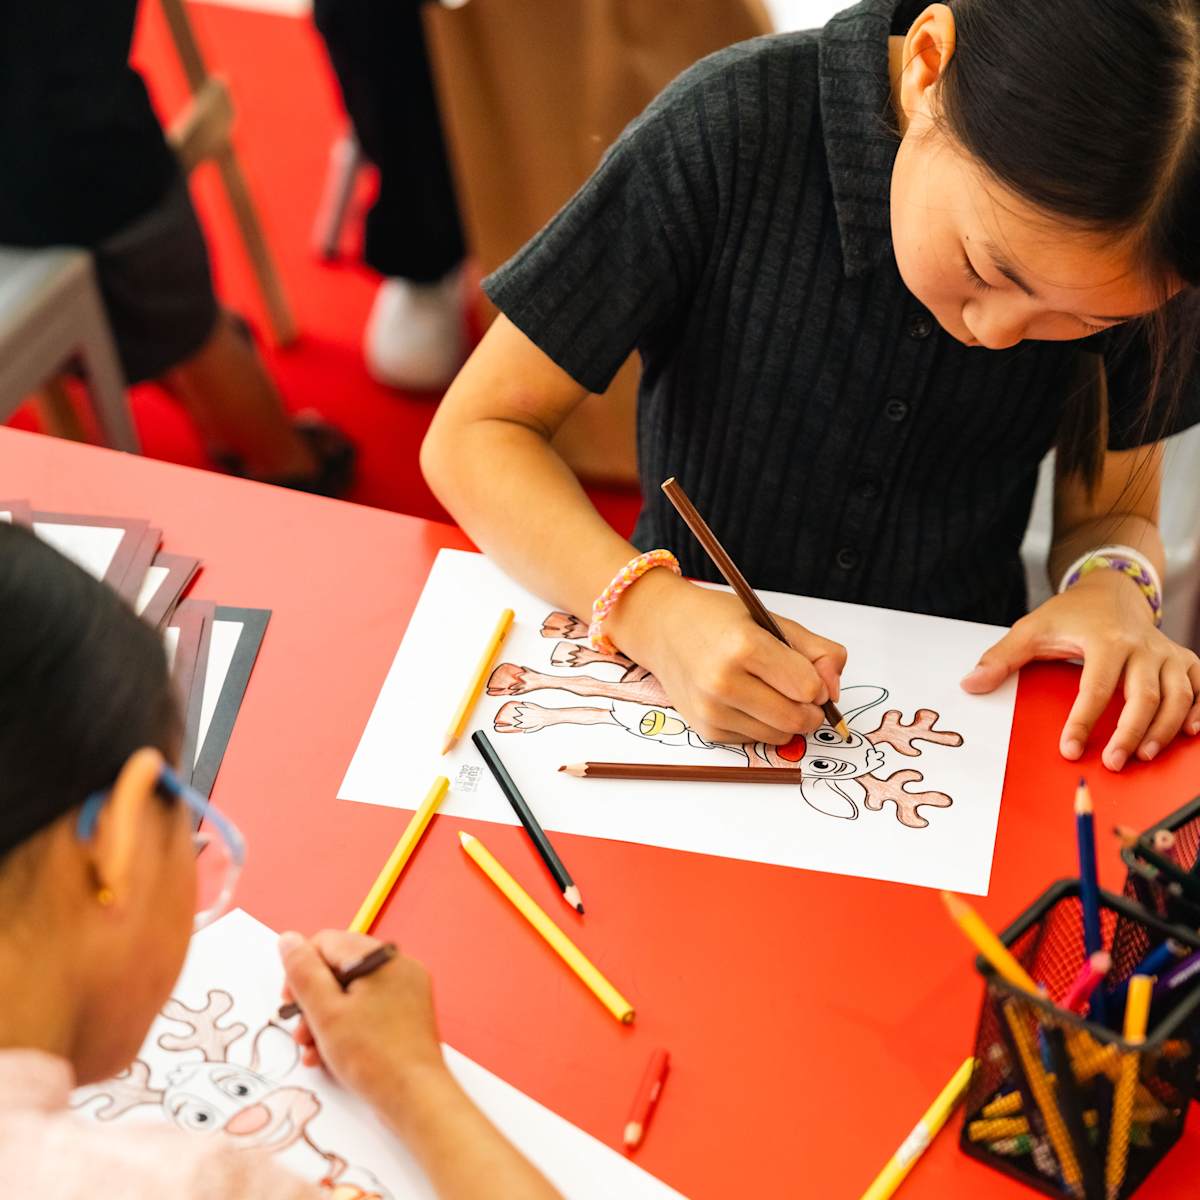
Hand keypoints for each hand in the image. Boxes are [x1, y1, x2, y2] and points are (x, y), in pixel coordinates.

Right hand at [278, 930, 444, 1105]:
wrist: (416, 1098)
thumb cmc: (374, 1057)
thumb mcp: (325, 1012)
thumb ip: (303, 973)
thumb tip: (289, 940)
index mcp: (380, 957)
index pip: (326, 943)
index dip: (301, 971)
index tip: (290, 1003)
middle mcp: (397, 967)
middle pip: (339, 968)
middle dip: (313, 1001)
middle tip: (301, 1032)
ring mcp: (406, 990)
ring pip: (352, 993)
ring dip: (326, 1019)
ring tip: (313, 1050)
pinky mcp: (408, 1014)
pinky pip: (369, 1009)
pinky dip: (347, 1027)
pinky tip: (331, 1055)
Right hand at [606, 569, 846, 743]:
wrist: (663, 629)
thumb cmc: (718, 621)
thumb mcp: (771, 620)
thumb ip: (817, 651)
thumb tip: (834, 691)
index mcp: (743, 646)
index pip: (808, 688)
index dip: (819, 684)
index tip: (811, 675)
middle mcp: (723, 681)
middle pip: (796, 718)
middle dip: (810, 710)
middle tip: (801, 692)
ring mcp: (712, 709)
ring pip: (779, 736)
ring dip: (786, 720)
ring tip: (770, 692)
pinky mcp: (706, 730)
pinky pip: (756, 741)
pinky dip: (761, 726)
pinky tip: (746, 701)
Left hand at [961, 570, 1199, 769]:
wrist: (1111, 590)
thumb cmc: (1070, 615)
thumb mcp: (1031, 629)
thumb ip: (1002, 657)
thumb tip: (970, 683)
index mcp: (1104, 640)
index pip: (1096, 687)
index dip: (1083, 721)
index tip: (1069, 749)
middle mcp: (1142, 647)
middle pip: (1145, 695)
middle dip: (1130, 732)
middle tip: (1114, 762)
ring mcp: (1166, 654)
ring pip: (1178, 695)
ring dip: (1164, 729)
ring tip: (1144, 755)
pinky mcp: (1183, 660)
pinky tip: (1189, 734)